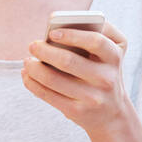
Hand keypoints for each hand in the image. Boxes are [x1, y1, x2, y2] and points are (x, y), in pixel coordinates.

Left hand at [22, 20, 130, 134]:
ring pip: (52, 79)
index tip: (52, 32)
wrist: (112, 114)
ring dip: (33, 68)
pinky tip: (27, 76)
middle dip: (44, 51)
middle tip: (32, 45)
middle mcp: (106, 78)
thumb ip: (98, 33)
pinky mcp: (78, 112)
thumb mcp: (111, 53)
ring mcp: (92, 97)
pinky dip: (32, 83)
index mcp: (114, 58)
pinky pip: (48, 95)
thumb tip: (63, 27)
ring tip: (27, 61)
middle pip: (68, 61)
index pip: (95, 42)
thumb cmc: (104, 73)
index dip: (72, 35)